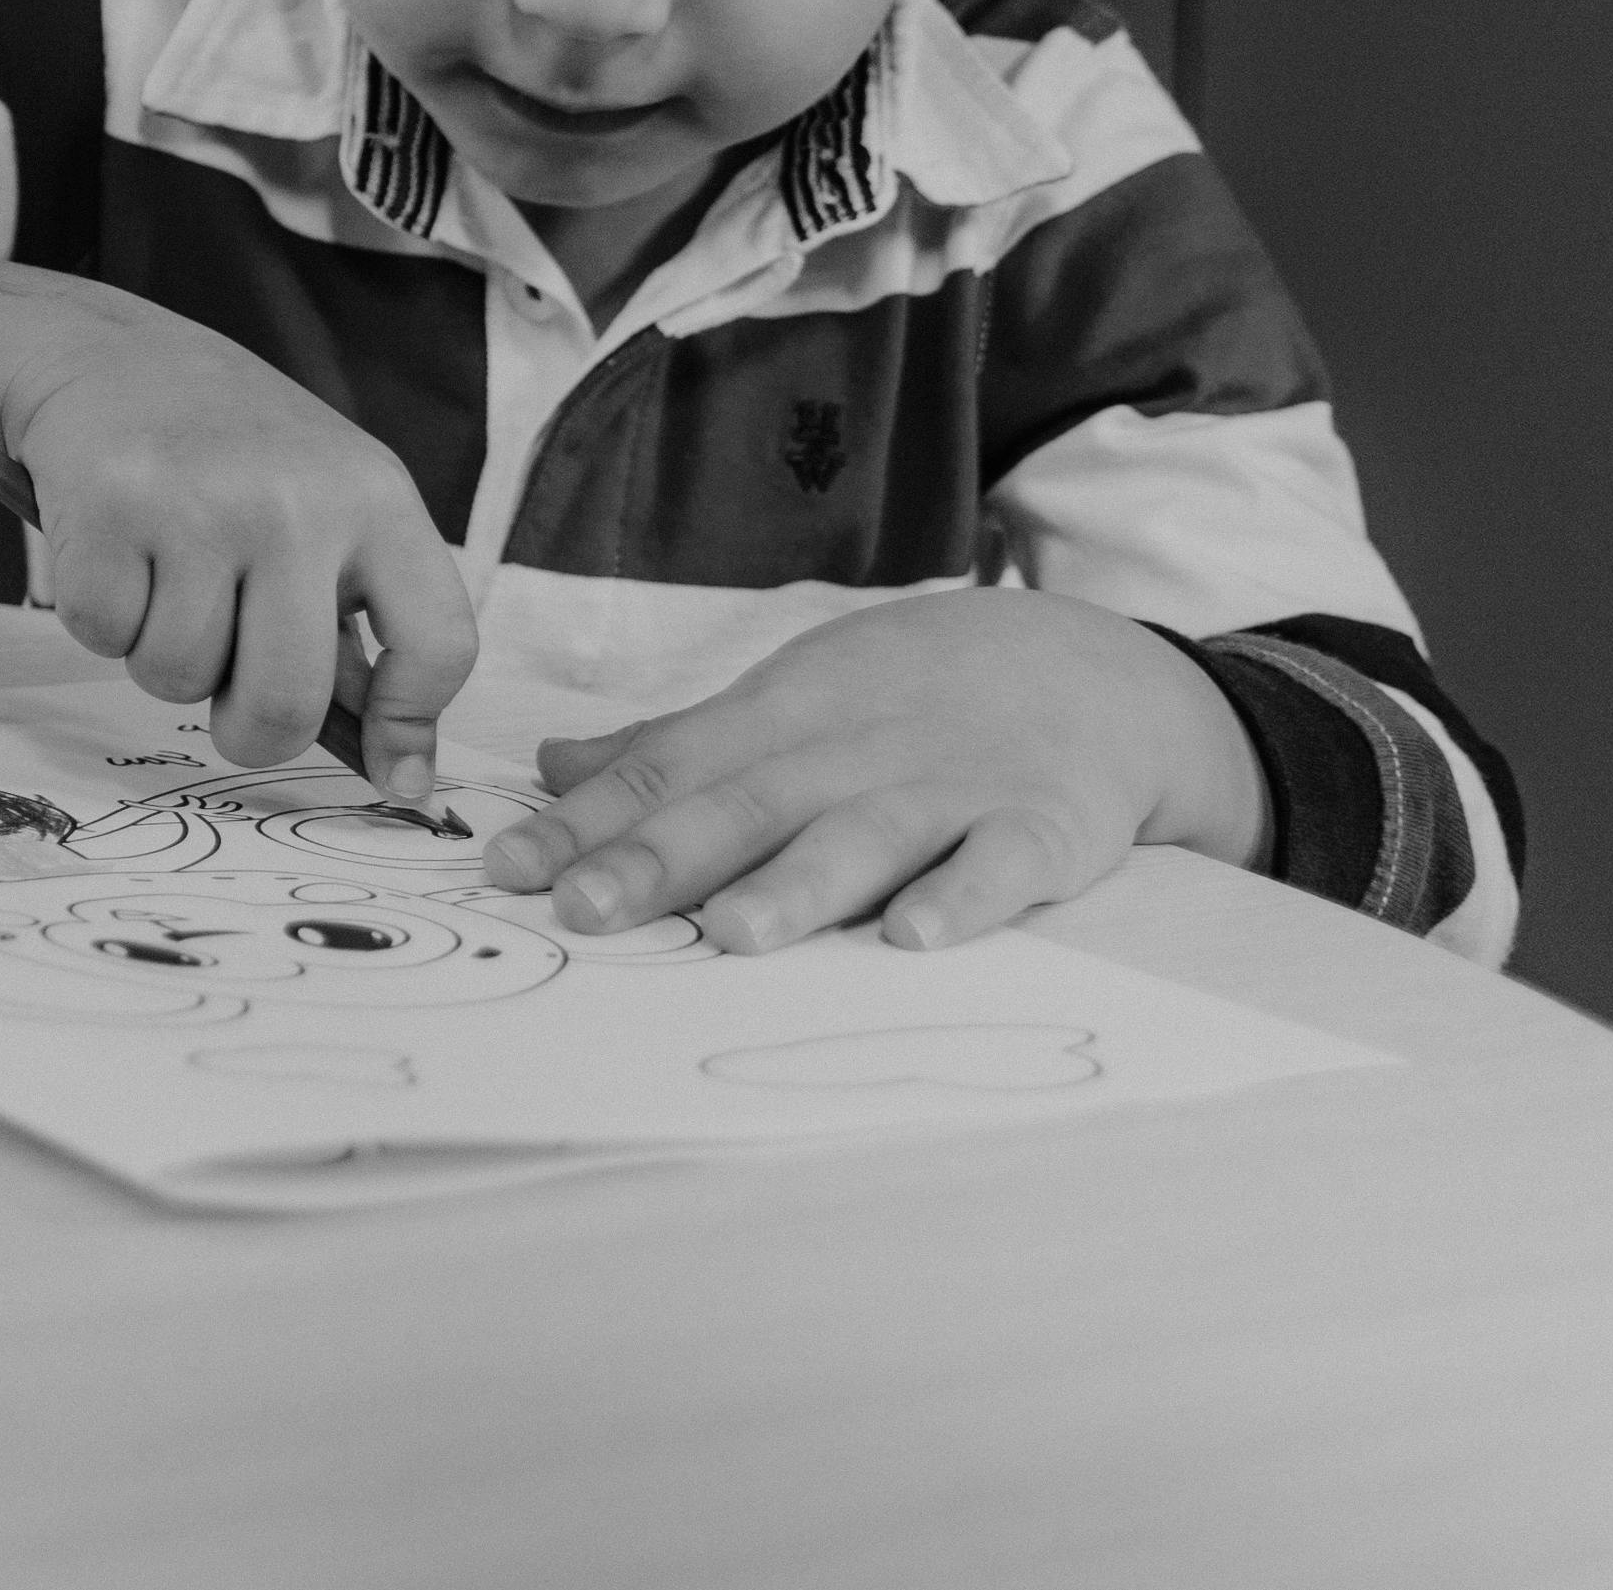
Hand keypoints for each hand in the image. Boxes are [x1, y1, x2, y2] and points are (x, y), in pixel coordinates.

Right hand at [0, 256, 478, 791]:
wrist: (105, 355)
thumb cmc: (228, 456)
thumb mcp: (326, 509)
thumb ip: (363, 629)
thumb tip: (402, 778)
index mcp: (375, 497)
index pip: (440, 643)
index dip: (413, 724)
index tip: (388, 769)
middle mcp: (296, 500)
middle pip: (286, 702)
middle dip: (248, 728)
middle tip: (228, 694)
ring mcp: (200, 502)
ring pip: (178, 678)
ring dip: (163, 656)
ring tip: (165, 580)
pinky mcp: (107, 506)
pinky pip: (104, 637)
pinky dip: (102, 618)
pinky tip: (118, 552)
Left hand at [482, 588, 1268, 952]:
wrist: (1103, 673)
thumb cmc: (920, 697)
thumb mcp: (796, 700)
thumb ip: (680, 746)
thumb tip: (555, 771)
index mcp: (786, 714)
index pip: (672, 768)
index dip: (590, 820)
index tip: (509, 869)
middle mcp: (858, 746)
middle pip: (749, 802)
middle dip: (660, 856)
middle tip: (583, 908)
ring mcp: (954, 785)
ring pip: (865, 834)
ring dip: (798, 884)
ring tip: (731, 933)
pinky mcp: (1046, 826)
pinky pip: (1003, 865)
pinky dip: (962, 898)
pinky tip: (915, 939)